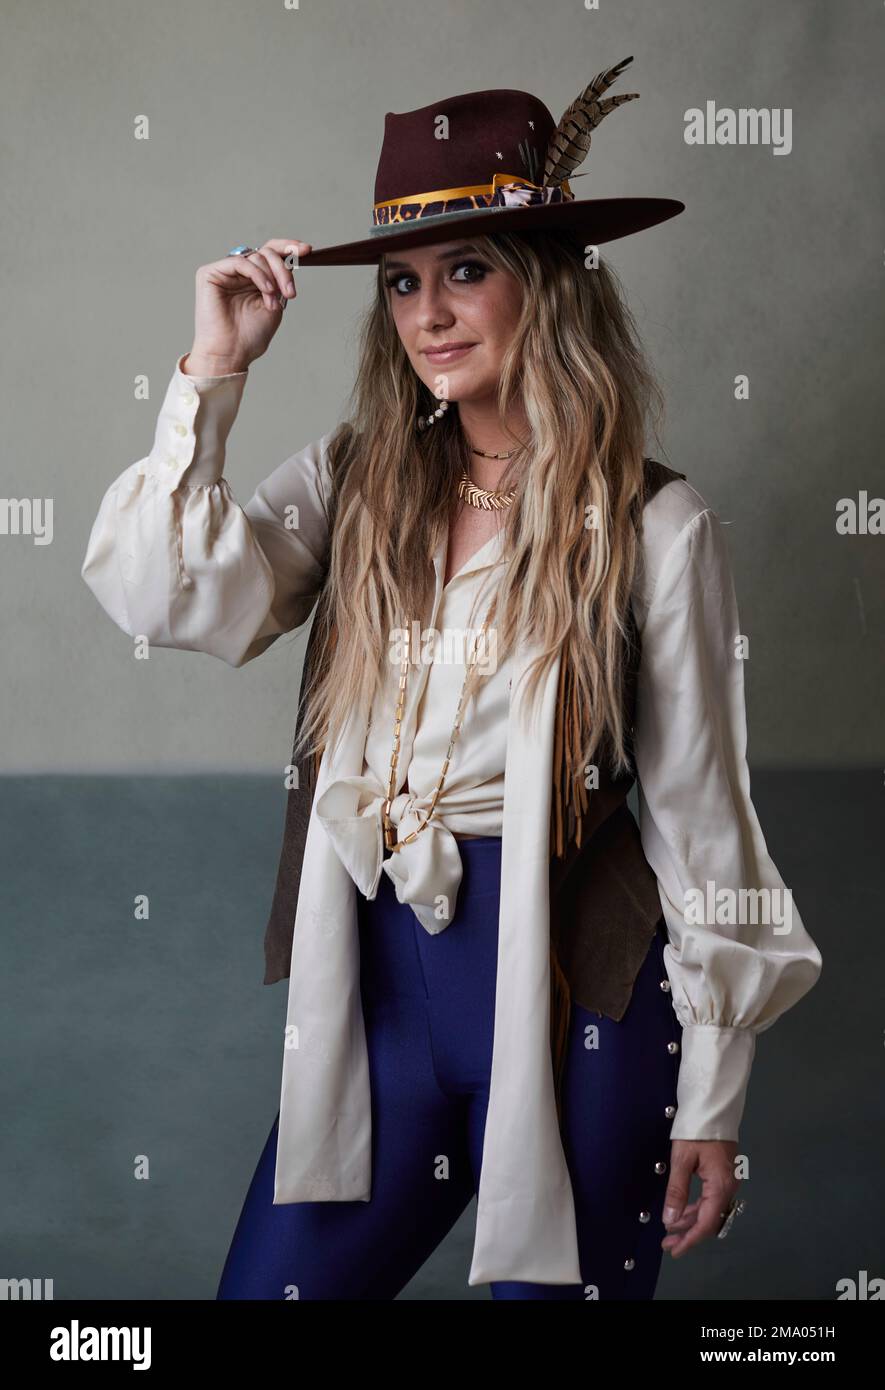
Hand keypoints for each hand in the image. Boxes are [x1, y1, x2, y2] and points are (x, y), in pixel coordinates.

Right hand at [187, 237, 312, 374]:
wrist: (231, 354)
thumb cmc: (250, 336)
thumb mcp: (275, 304)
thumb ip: (281, 281)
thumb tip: (291, 259)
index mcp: (252, 278)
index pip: (270, 252)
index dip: (288, 247)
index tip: (307, 250)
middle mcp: (238, 272)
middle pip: (266, 252)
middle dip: (283, 270)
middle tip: (291, 293)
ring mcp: (223, 271)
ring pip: (256, 256)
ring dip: (272, 278)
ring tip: (274, 301)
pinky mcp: (209, 273)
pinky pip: (240, 262)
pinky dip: (258, 274)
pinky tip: (267, 290)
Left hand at [661, 1139, 740, 1257]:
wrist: (713, 1107)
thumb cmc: (696, 1130)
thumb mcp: (682, 1159)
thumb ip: (677, 1191)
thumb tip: (670, 1219)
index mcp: (720, 1186)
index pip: (706, 1223)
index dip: (690, 1239)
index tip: (675, 1250)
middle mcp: (728, 1188)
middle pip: (709, 1220)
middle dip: (688, 1233)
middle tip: (667, 1243)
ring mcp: (727, 1182)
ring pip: (709, 1211)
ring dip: (691, 1221)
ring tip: (670, 1229)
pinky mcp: (722, 1176)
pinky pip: (710, 1200)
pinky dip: (696, 1208)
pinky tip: (682, 1211)